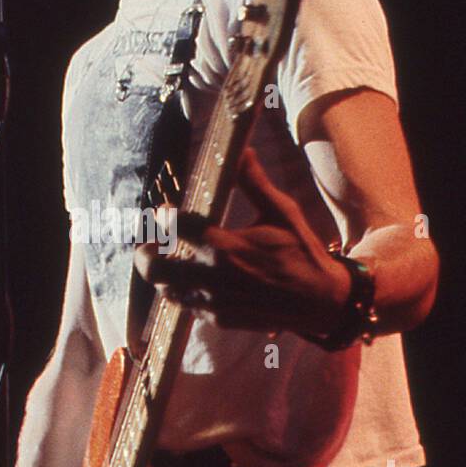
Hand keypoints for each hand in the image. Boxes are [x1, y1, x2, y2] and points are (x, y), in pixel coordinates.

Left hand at [133, 147, 350, 338]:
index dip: (163, 216)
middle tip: (149, 243)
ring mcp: (214, 302)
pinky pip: (186, 306)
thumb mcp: (281, 211)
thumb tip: (243, 147)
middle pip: (153, 268)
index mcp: (225, 244)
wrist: (320, 300)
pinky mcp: (218, 319)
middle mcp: (213, 276)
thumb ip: (252, 181)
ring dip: (163, 275)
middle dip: (145, 253)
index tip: (164, 211)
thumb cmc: (301, 251)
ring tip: (171, 261)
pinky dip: (183, 292)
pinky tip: (193, 279)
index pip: (174, 226)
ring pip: (165, 290)